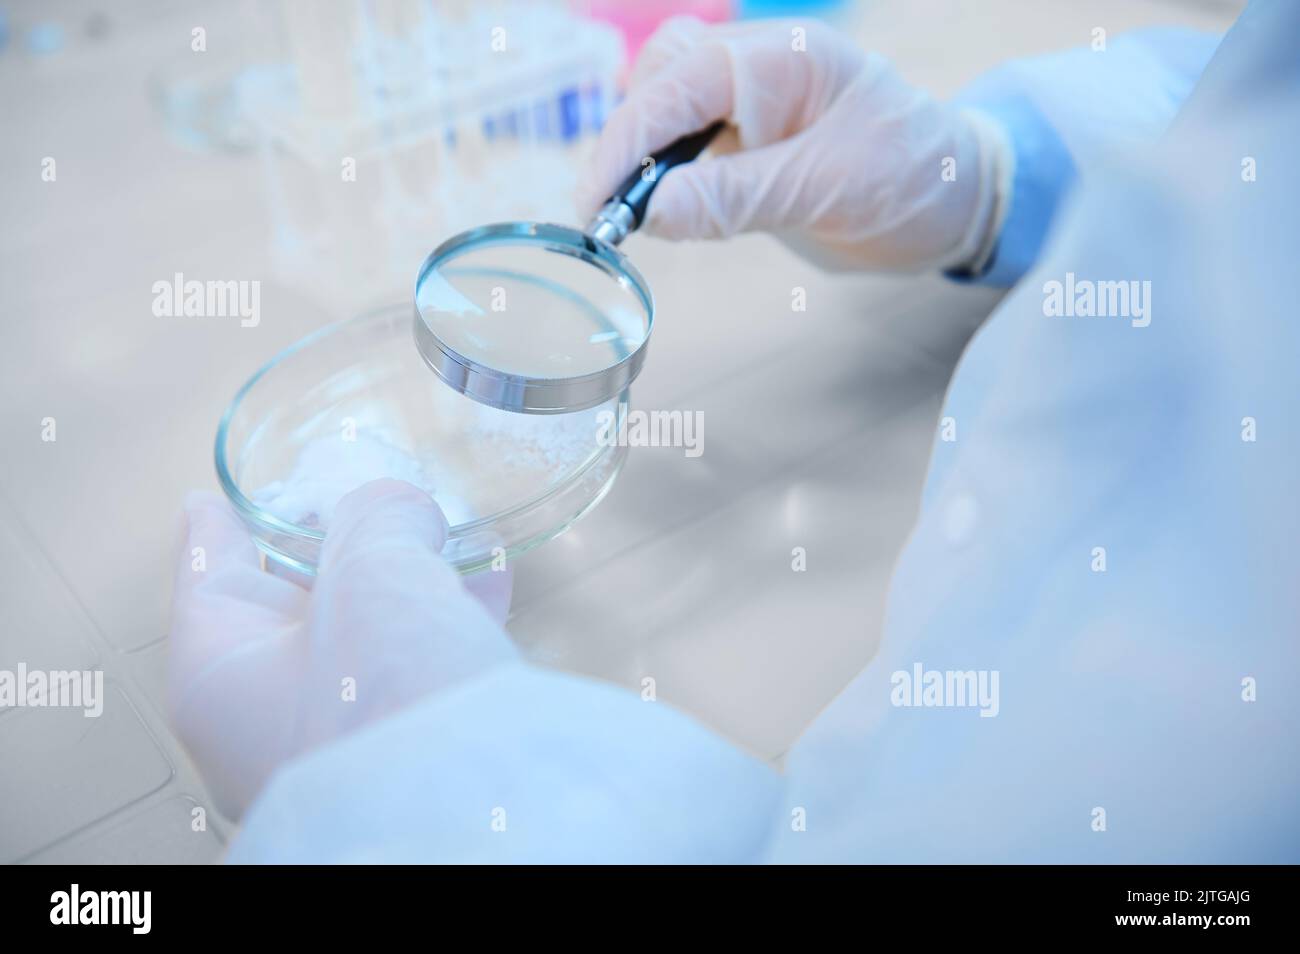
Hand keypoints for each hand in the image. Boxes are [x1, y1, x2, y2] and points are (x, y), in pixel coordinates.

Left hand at [168, 479, 516, 818]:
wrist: (469, 809)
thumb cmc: (387, 704)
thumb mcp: (371, 573)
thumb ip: (380, 520)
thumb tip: (403, 513)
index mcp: (222, 680)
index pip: (208, 581)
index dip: (215, 529)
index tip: (207, 503)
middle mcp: (270, 721)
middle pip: (295, 608)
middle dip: (333, 549)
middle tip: (351, 501)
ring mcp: (341, 743)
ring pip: (370, 636)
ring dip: (408, 578)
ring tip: (442, 531)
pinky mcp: (412, 751)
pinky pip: (424, 667)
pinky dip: (452, 615)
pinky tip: (490, 579)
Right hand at [578, 17, 1005, 271]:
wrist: (956, 206)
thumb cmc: (914, 178)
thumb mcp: (828, 188)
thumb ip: (738, 196)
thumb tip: (653, 211)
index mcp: (783, 60)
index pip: (680, 83)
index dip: (629, 140)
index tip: (598, 201)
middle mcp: (757, 73)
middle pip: (657, 83)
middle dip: (626, 145)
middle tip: (611, 218)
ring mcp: (749, 111)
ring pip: (662, 114)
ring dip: (640, 162)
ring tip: (633, 219)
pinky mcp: (745, 151)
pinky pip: (685, 155)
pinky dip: (663, 183)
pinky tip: (663, 215)